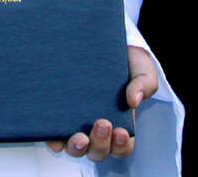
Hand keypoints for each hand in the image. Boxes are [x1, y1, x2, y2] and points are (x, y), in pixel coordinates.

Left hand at [45, 44, 157, 160]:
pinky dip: (54, 139)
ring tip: (80, 136)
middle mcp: (97, 129)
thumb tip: (134, 100)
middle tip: (102, 124)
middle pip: (98, 152)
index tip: (121, 131)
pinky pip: (55, 134)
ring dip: (78, 147)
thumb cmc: (126, 64)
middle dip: (100, 144)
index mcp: (119, 125)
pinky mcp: (61, 114)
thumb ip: (143, 85)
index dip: (121, 145)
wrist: (104, 45)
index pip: (121, 146)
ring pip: (76, 148)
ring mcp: (78, 123)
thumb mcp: (142, 71)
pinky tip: (55, 135)